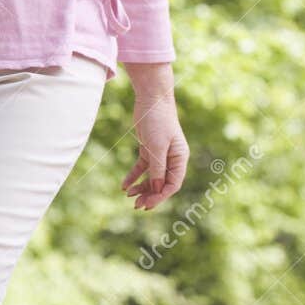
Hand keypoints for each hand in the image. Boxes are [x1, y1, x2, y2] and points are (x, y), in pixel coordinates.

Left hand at [121, 88, 188, 210]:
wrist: (151, 98)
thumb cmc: (158, 120)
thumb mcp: (156, 146)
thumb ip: (157, 168)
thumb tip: (157, 190)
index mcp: (180, 158)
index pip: (173, 184)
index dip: (161, 196)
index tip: (147, 204)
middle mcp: (172, 158)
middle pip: (162, 183)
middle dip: (150, 195)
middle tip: (136, 206)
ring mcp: (160, 154)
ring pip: (152, 177)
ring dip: (142, 188)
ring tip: (129, 197)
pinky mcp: (148, 149)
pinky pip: (142, 168)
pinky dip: (134, 176)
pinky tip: (124, 186)